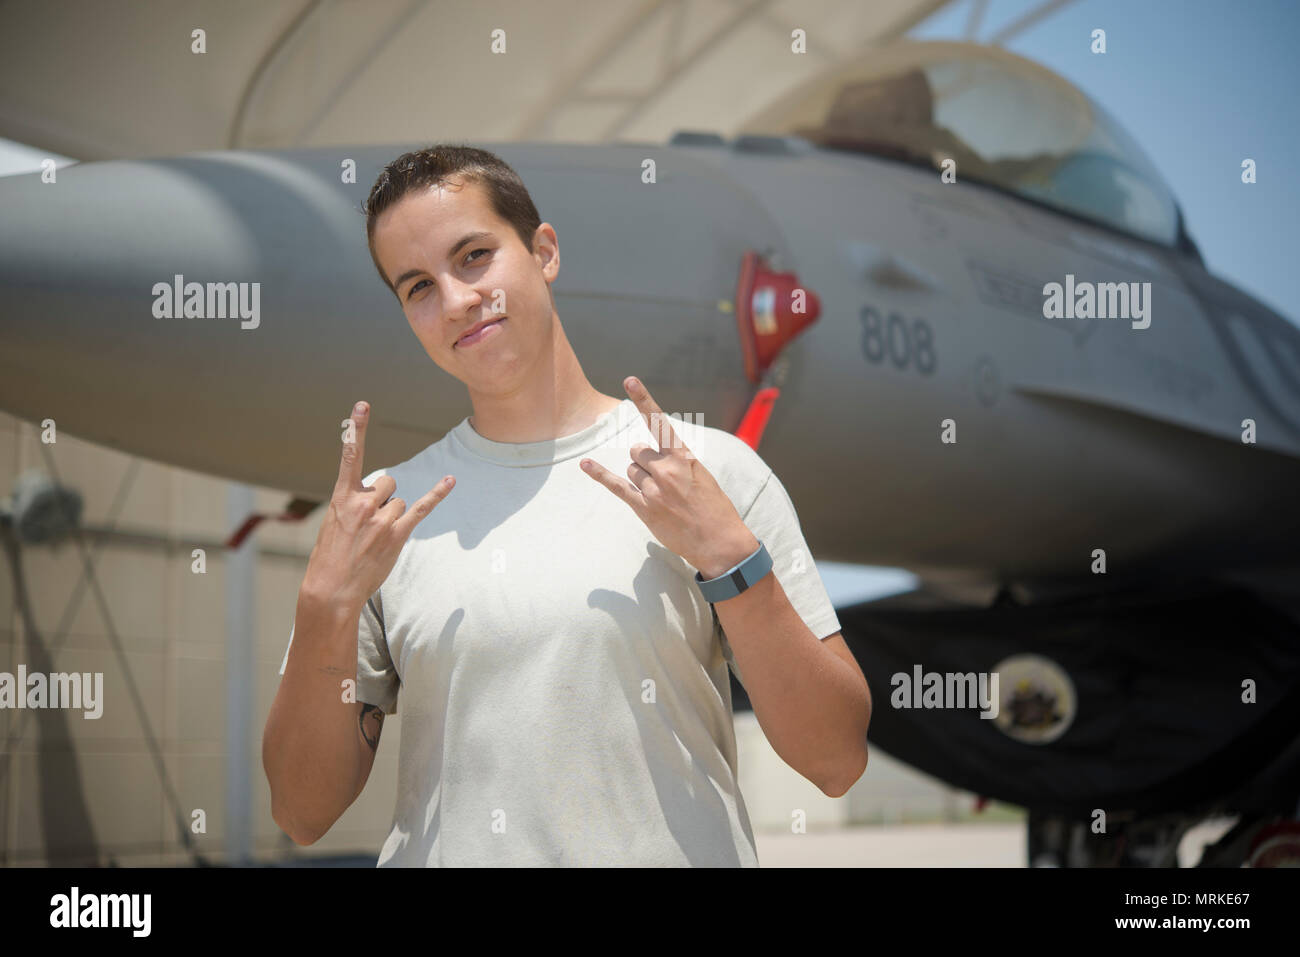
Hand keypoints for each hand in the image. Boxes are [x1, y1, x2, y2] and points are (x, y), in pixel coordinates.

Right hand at [301, 401, 453, 610]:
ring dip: (393, 517)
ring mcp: (381, 519)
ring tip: (375, 540)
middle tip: (368, 527)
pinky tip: (451, 479)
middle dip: (383, 499)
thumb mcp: (334, 522)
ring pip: (400, 501)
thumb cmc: (331, 557)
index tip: (363, 405)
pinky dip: (438, 493)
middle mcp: (362, 503)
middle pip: (387, 482)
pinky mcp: (398, 534)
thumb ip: (354, 503)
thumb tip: (380, 495)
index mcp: (342, 497)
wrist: (331, 588)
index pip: (350, 456)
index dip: (357, 429)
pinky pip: (422, 507)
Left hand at [580, 377, 756, 577]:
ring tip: (662, 497)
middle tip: (663, 481)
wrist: (720, 542)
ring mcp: (654, 489)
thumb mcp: (702, 476)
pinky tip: (585, 464)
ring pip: (632, 469)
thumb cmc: (714, 508)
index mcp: (685, 457)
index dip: (643, 400)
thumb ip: (678, 462)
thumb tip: (652, 457)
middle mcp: (667, 469)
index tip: (629, 380)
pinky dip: (599, 474)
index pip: (660, 422)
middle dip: (645, 461)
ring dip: (641, 478)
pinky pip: (617, 485)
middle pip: (638, 451)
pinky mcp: (644, 507)